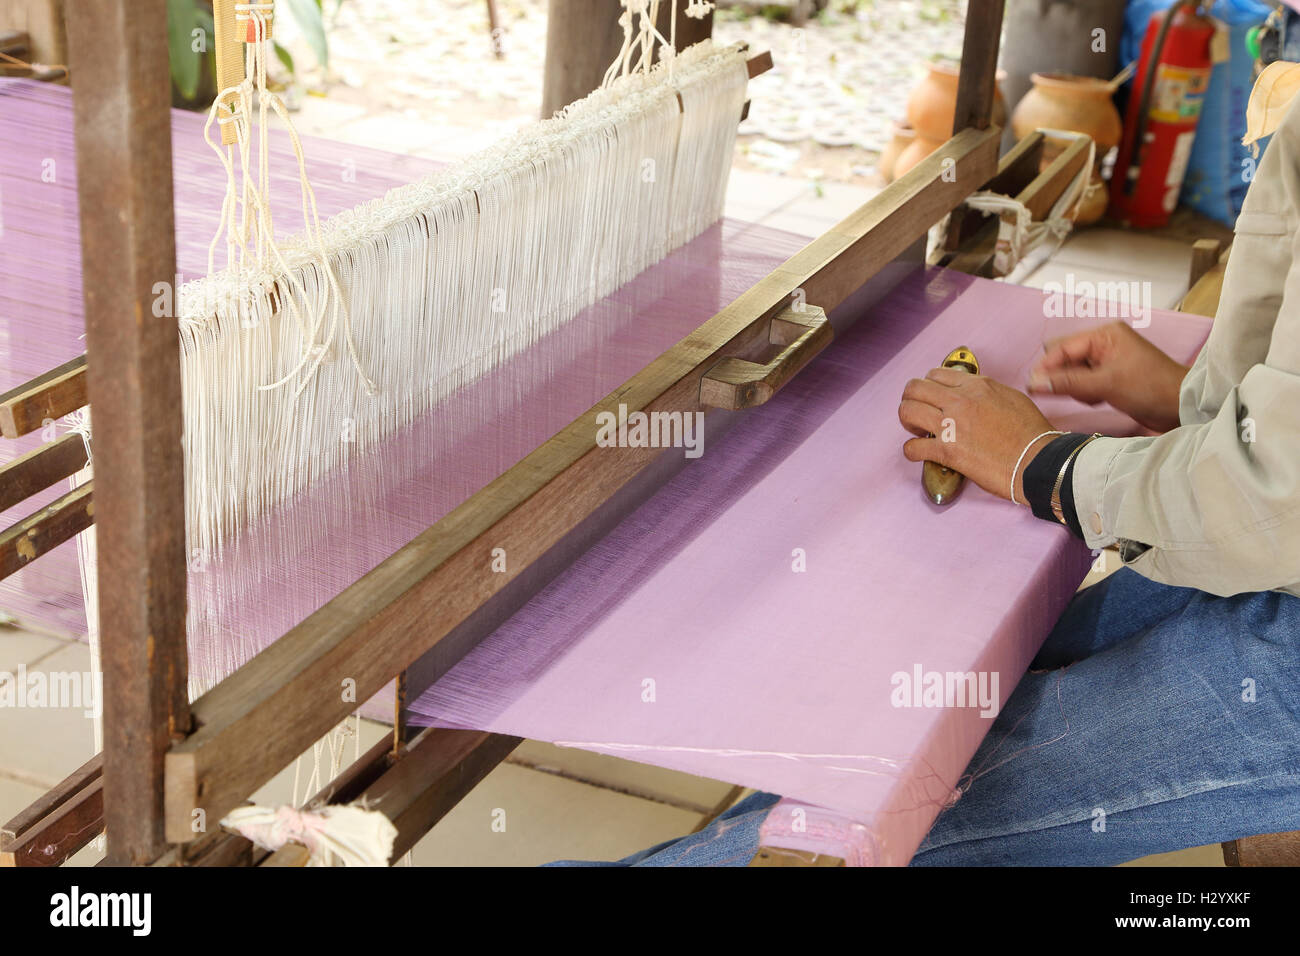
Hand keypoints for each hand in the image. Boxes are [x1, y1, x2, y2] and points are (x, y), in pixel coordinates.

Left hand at [899, 367, 1056, 504]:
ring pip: (907, 411)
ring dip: (907, 421)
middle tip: (918, 414)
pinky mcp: (947, 451)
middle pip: (914, 388)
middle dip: (911, 400)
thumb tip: (972, 393)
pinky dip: (911, 451)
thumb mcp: (1010, 397)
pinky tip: (919, 453)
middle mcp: (960, 400)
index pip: (935, 374)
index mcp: (976, 385)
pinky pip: (912, 447)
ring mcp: (951, 425)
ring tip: (918, 431)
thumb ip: (985, 391)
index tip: (931, 398)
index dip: (928, 387)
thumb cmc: (1032, 434)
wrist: (1038, 461)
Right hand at [1027, 321, 1186, 432]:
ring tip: (1092, 397)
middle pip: (1065, 358)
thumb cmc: (1151, 388)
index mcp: (1105, 335)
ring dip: (1074, 387)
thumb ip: (1068, 382)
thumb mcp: (1105, 384)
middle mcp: (1104, 344)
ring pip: (1072, 373)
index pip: (1063, 347)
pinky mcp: (1110, 378)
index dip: (1046, 367)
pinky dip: (1084, 393)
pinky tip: (1097, 400)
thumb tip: (1036, 383)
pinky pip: (1083, 383)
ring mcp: (1107, 361)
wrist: (1182, 407)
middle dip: (1062, 376)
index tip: (1033, 386)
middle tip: (1071, 392)